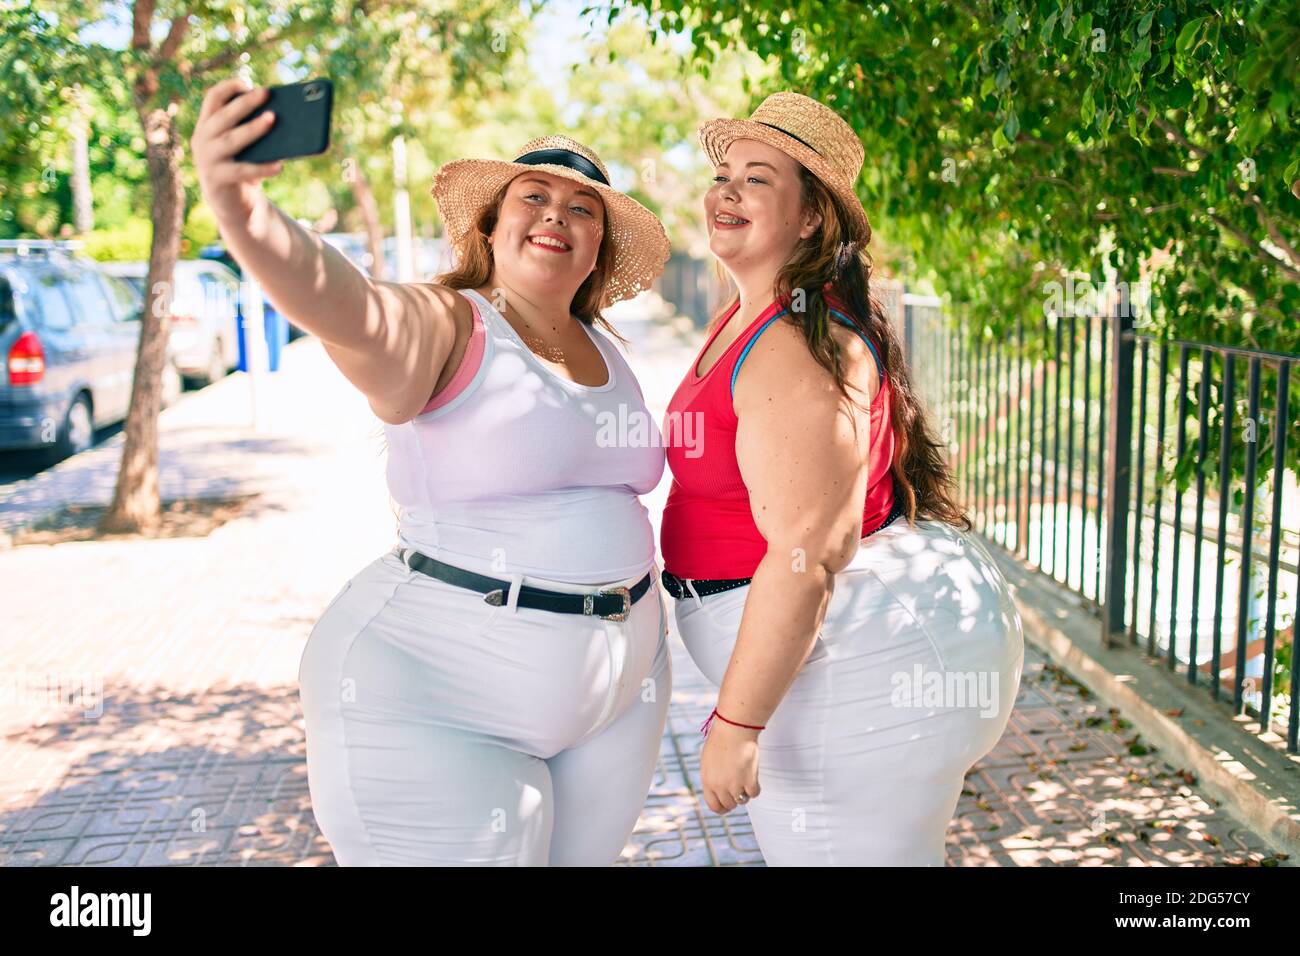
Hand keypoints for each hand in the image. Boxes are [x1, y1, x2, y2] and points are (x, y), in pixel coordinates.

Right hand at [191, 78, 283, 224]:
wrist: (230, 202)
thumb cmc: (242, 165)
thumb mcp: (244, 145)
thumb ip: (253, 129)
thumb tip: (282, 116)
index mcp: (207, 125)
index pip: (212, 98)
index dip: (229, 88)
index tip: (248, 83)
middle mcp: (202, 139)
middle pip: (224, 116)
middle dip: (245, 103)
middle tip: (266, 93)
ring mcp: (208, 160)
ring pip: (232, 140)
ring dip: (253, 128)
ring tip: (273, 119)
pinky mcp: (219, 179)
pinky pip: (243, 171)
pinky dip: (262, 167)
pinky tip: (279, 165)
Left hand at [699, 718, 761, 813]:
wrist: (734, 729)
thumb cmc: (721, 739)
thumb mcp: (708, 760)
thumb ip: (711, 776)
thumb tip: (717, 788)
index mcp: (707, 781)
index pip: (713, 806)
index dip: (721, 808)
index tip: (728, 806)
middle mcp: (720, 786)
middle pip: (729, 805)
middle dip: (734, 799)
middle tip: (738, 789)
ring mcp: (735, 784)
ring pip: (742, 800)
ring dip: (744, 792)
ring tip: (745, 778)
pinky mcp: (749, 780)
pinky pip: (754, 793)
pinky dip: (755, 787)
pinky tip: (753, 777)